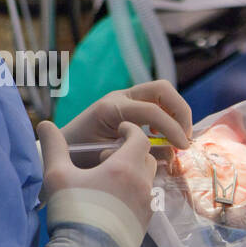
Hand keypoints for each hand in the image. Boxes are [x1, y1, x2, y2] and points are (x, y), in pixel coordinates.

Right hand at [39, 120, 156, 246]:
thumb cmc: (72, 213)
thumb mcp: (57, 176)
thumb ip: (54, 147)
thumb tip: (44, 124)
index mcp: (125, 168)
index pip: (139, 139)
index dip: (130, 130)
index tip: (120, 130)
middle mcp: (142, 185)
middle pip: (147, 158)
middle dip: (132, 152)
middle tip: (109, 158)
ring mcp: (148, 205)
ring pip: (149, 180)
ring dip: (135, 173)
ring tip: (110, 181)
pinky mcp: (147, 223)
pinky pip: (147, 200)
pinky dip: (136, 193)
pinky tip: (115, 201)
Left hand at [60, 80, 192, 148]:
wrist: (60, 149)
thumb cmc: (79, 156)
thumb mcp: (109, 157)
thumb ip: (139, 154)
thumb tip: (171, 155)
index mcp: (111, 108)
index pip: (153, 111)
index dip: (173, 128)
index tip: (183, 148)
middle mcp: (120, 97)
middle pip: (162, 89)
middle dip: (181, 112)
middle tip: (185, 137)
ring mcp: (125, 98)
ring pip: (162, 92)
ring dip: (176, 112)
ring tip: (177, 138)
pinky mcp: (129, 104)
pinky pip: (156, 102)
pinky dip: (167, 116)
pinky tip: (161, 136)